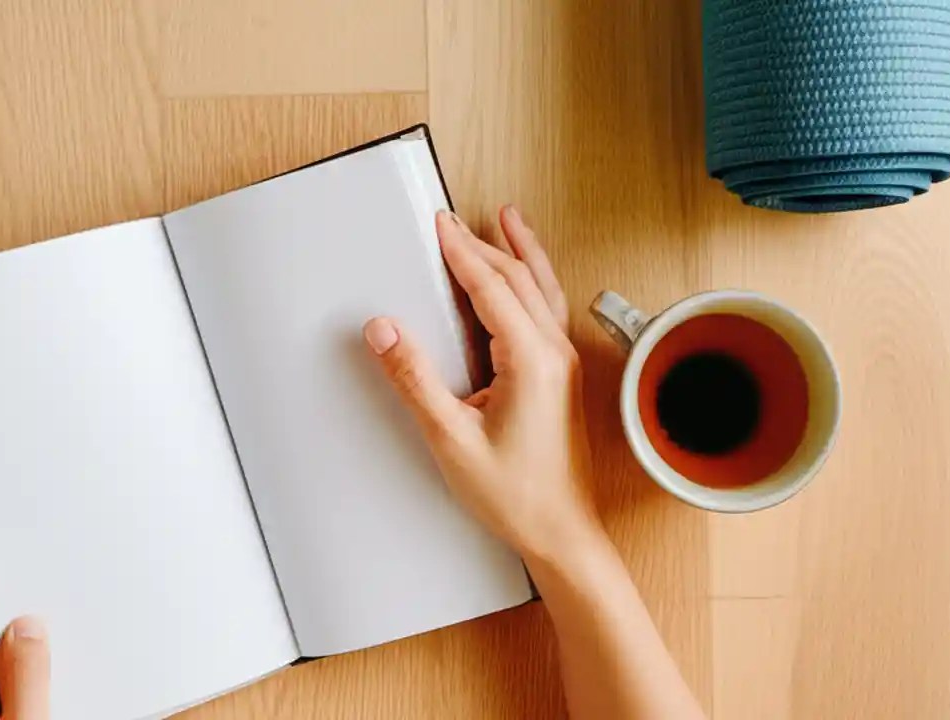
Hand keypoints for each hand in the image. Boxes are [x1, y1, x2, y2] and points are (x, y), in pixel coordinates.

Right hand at [363, 206, 601, 558]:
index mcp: (532, 360)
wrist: (562, 533)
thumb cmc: (515, 495)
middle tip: (452, 220)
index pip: (491, 287)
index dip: (461, 252)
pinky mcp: (563, 377)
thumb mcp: (450, 438)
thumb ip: (415, 379)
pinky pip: (549, 311)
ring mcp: (565, 364)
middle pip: (518, 279)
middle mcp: (556, 353)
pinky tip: (525, 282)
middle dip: (482, 245)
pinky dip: (534, 282)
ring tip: (507, 221)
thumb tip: (384, 329)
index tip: (439, 224)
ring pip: (542, 289)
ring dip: (520, 252)